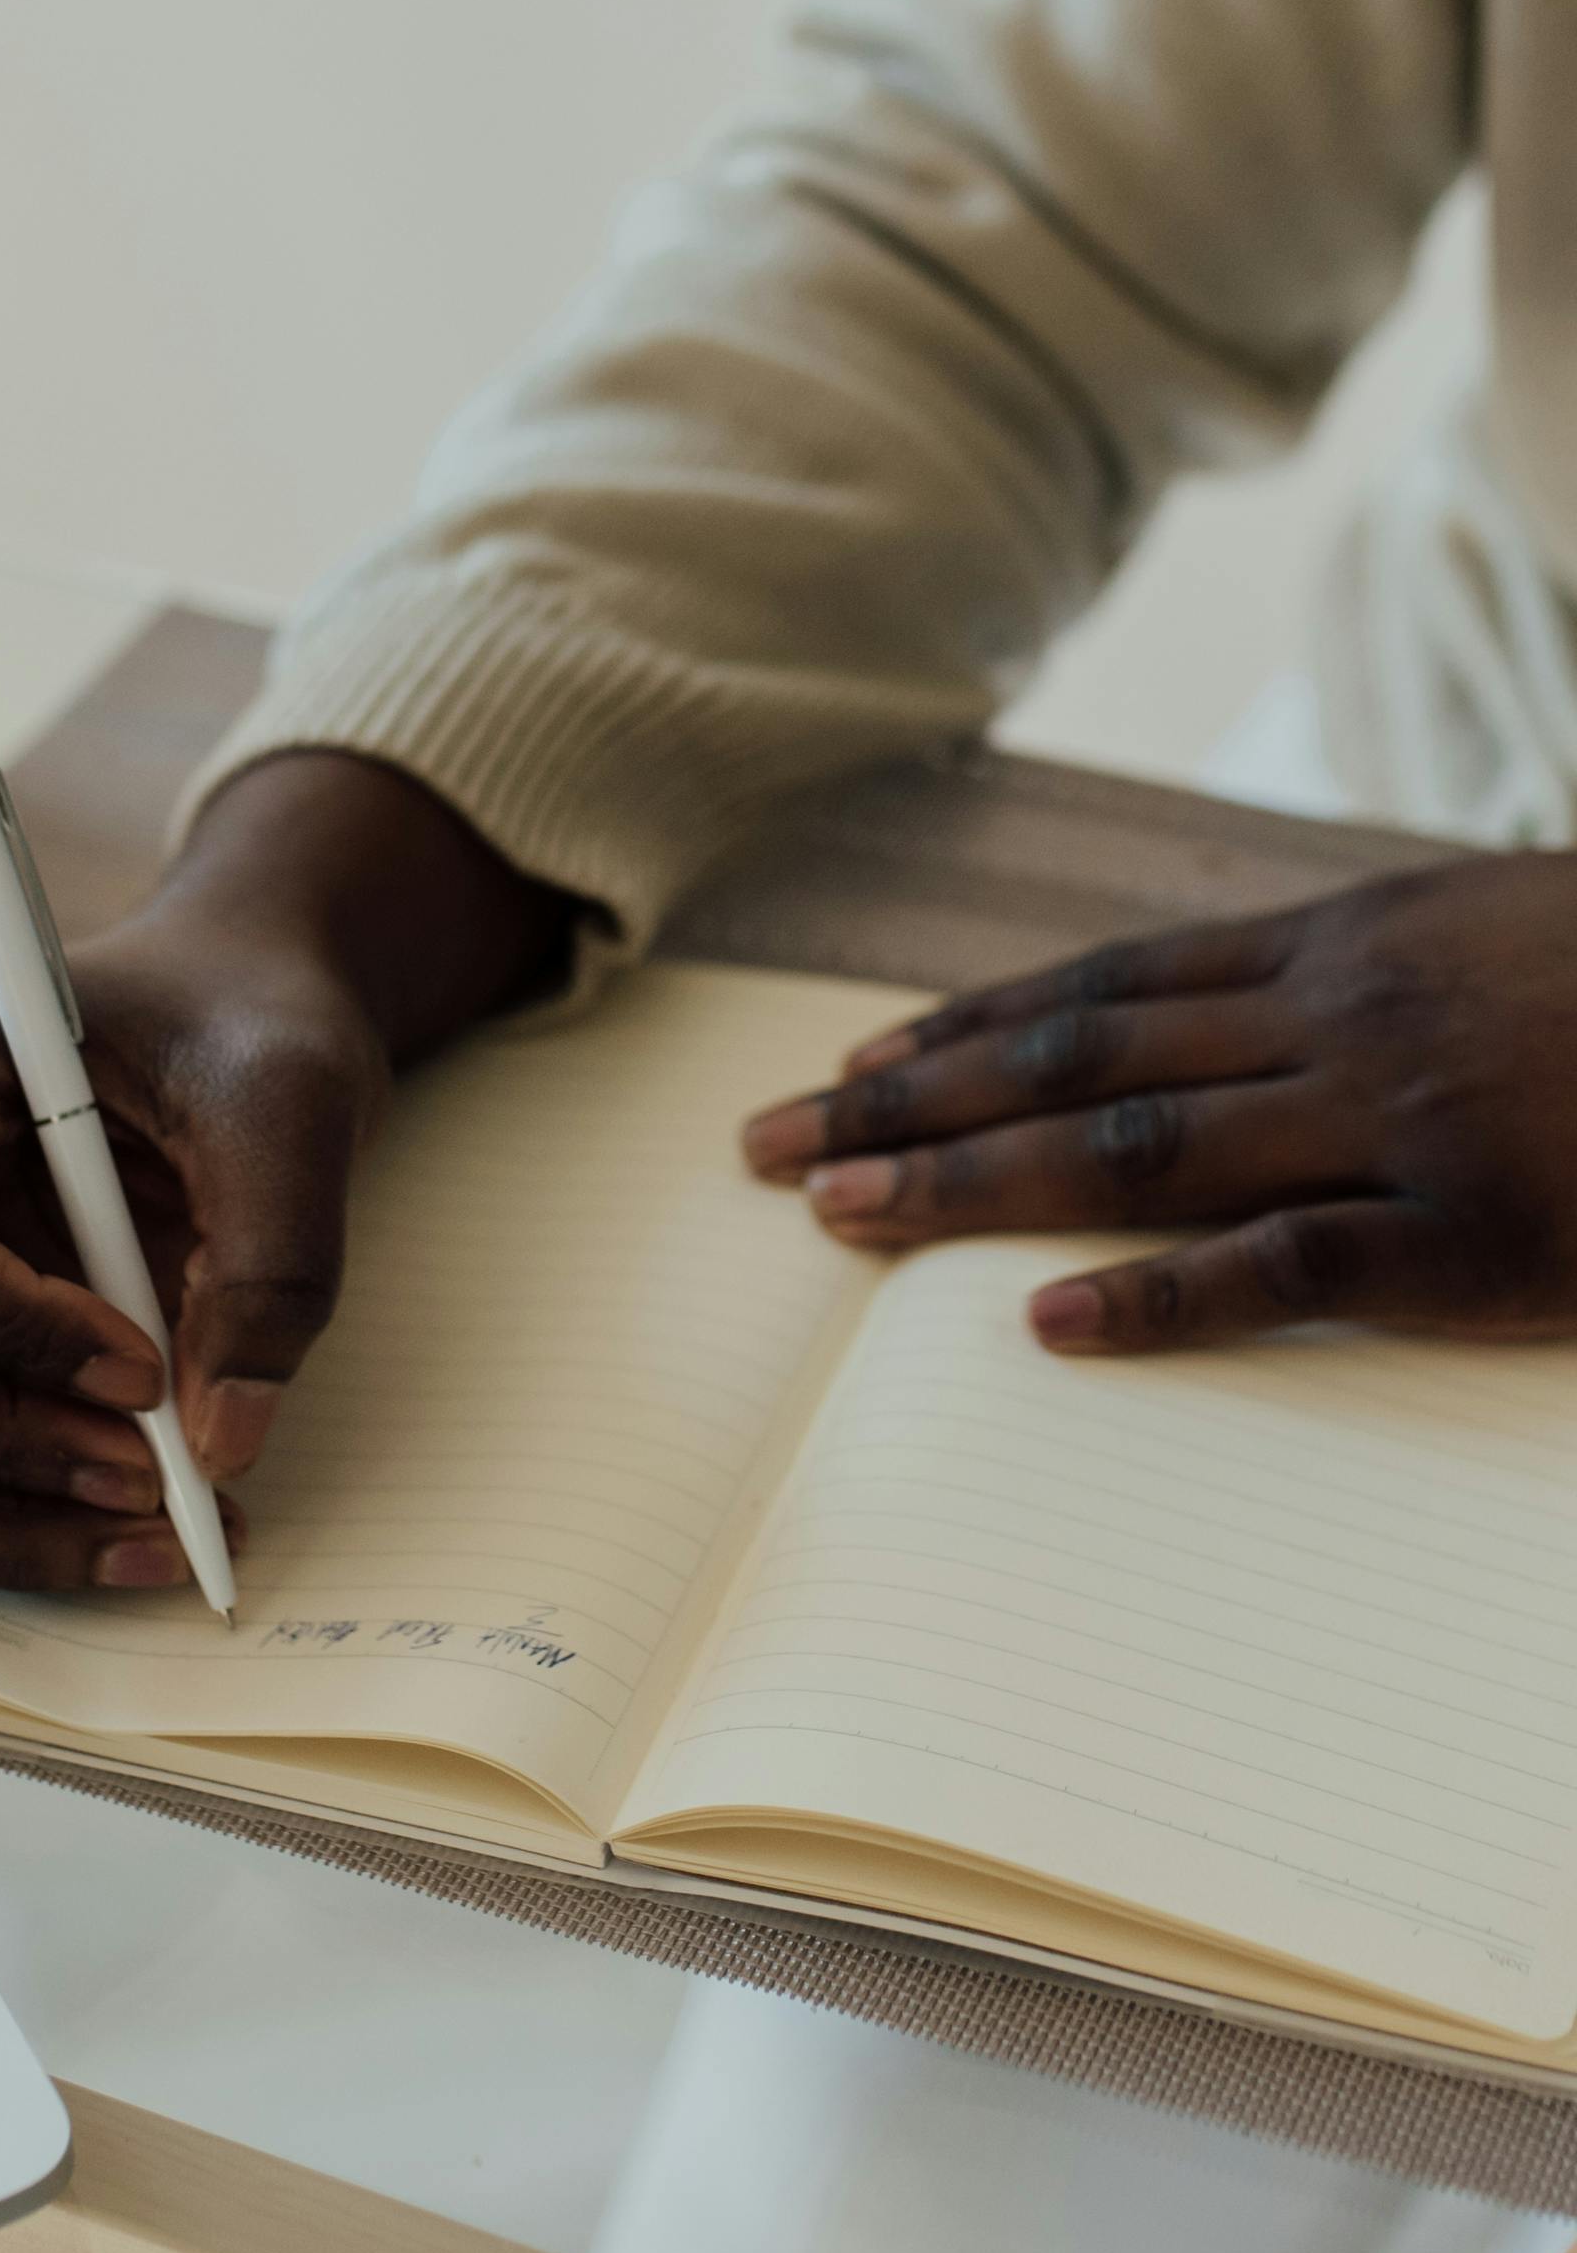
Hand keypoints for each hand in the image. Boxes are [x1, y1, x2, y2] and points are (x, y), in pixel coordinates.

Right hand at [0, 750, 572, 1586]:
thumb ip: (276, 1263)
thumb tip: (222, 1440)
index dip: (8, 1342)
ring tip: (158, 1522)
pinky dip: (5, 1525)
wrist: (233, 1012)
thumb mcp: (297, 1103)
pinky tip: (131, 1523)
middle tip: (145, 1477)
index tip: (142, 1371)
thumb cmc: (241, 1021)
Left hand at [739, 854, 1576, 1356]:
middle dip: (909, 1103)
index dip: (963, 1028)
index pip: (1103, 984)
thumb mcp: (1489, 927)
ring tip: (837, 1215)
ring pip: (1136, 1147)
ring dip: (971, 1183)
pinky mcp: (1474, 1235)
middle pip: (1075, 1057)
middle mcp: (1339, 1017)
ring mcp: (1400, 1122)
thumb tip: (1243, 1007)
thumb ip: (1361, 966)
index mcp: (1343, 941)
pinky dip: (1157, 1298)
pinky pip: (1285, 1267)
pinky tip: (1044, 1325)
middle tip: (763, 1148)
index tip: (848, 1065)